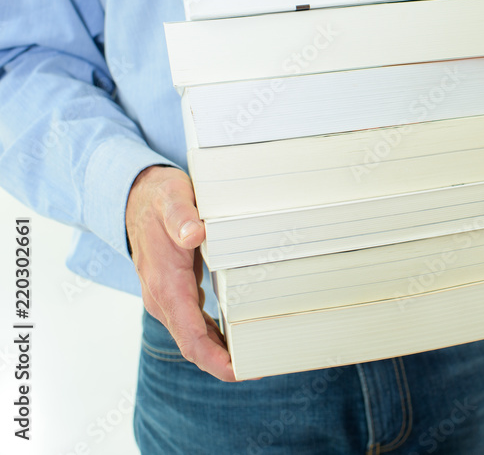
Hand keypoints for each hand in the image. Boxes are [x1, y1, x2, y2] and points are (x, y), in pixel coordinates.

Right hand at [125, 166, 235, 381]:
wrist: (135, 198)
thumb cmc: (159, 199)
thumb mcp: (172, 198)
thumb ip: (182, 216)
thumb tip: (193, 234)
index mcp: (165, 283)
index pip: (189, 334)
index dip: (215, 358)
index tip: (240, 370)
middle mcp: (163, 298)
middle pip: (194, 344)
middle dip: (224, 363)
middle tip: (262, 367)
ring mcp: (168, 298)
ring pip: (195, 337)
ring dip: (221, 353)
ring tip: (256, 358)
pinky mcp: (175, 294)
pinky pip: (195, 324)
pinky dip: (215, 337)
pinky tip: (237, 339)